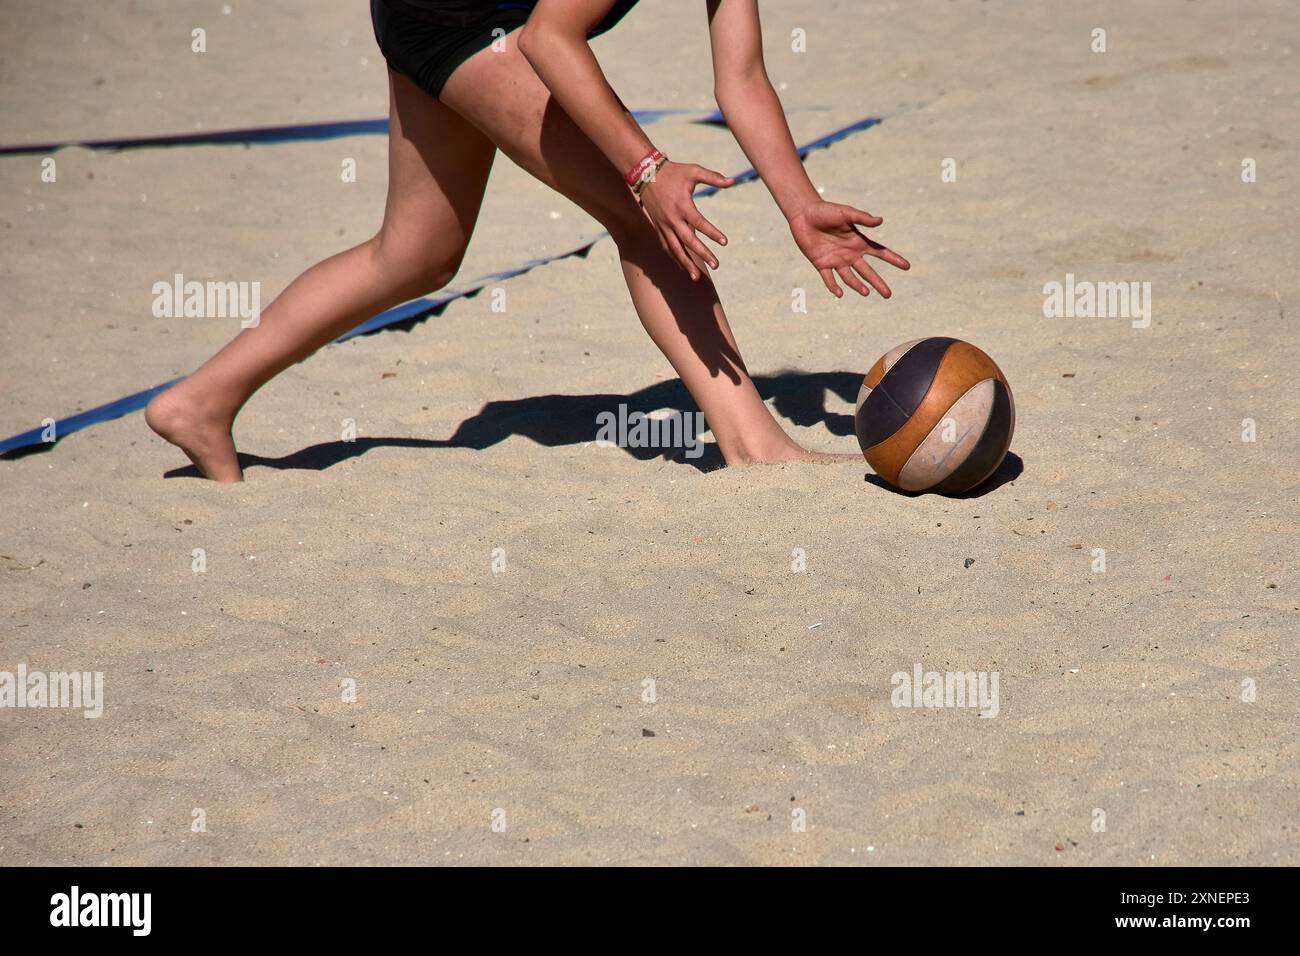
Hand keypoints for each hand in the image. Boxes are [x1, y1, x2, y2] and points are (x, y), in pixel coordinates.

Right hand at [638, 161, 734, 279]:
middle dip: (702, 254)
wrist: (646, 173)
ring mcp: (664, 225)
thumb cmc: (673, 172)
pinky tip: (684, 267)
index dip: (713, 233)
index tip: (725, 242)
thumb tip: (733, 181)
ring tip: (696, 277)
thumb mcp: (694, 171)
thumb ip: (713, 177)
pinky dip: (675, 257)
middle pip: (688, 241)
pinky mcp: (658, 227)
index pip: (700, 223)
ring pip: (675, 249)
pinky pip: (667, 246)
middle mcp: (672, 218)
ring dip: (686, 263)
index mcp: (683, 205)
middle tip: (716, 264)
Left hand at [789, 200, 909, 297]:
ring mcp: (836, 260)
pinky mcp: (821, 264)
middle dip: (877, 282)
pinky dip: (833, 286)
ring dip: (858, 286)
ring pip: (849, 278)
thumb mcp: (846, 213)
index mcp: (858, 242)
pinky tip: (839, 293)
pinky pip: (829, 278)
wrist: (804, 214)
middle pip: (867, 271)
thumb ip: (862, 218)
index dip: (893, 259)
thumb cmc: (826, 211)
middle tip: (888, 295)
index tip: (907, 266)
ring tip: (866, 293)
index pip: (880, 253)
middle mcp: (850, 254)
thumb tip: (880, 221)